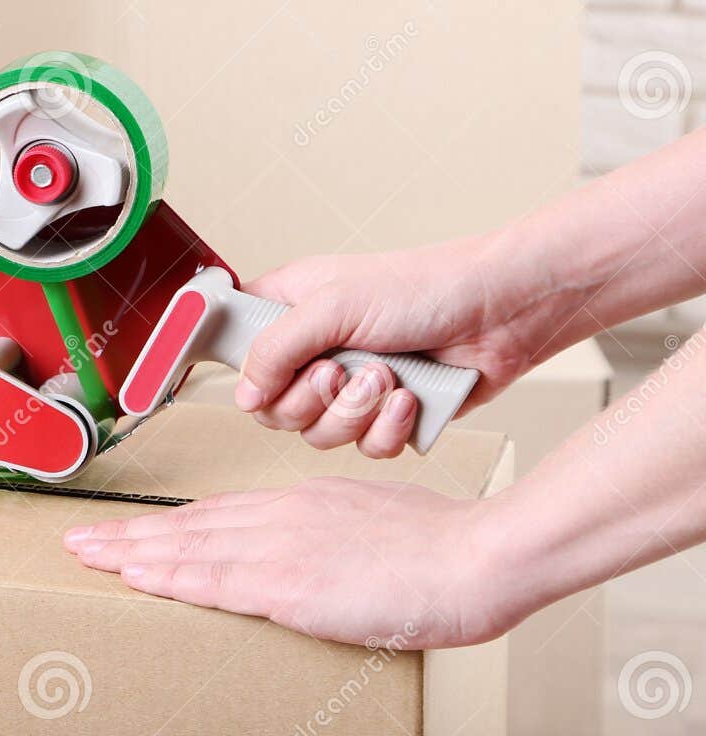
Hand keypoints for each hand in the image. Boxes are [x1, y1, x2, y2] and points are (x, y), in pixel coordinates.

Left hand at [64, 478, 524, 647]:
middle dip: (130, 534)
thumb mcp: (374, 520)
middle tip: (81, 538)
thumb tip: (317, 552)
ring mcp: (280, 548)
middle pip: (188, 524)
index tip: (134, 529)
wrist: (478, 556)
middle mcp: (280, 516)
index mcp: (301, 503)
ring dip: (131, 552)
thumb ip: (334, 534)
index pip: (218, 512)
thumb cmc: (444, 544)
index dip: (170, 523)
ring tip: (86, 555)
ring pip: (187, 546)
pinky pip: (211, 580)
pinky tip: (135, 576)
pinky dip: (167, 576)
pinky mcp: (288, 584)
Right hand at [235, 239, 536, 456]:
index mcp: (289, 308)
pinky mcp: (385, 415)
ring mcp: (350, 386)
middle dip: (310, 399)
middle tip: (338, 371)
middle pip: (273, 407)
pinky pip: (364, 448)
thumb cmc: (425, 287)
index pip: (233, 346)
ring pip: (318, 434)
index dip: (236, 367)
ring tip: (385, 377)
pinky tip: (409, 397)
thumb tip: (243, 396)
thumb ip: (275, 350)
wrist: (502, 314)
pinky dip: (387, 428)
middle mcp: (314, 350)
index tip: (248, 375)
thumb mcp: (332, 307)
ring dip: (354, 412)